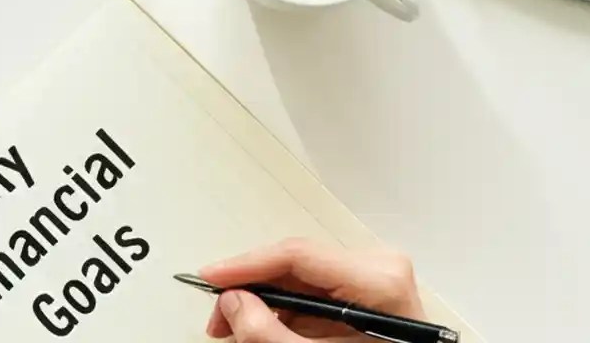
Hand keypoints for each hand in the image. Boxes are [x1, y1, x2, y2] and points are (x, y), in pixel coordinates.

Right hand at [199, 238, 425, 342]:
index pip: (296, 255)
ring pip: (296, 275)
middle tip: (218, 318)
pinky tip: (262, 324)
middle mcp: (379, 267)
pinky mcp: (363, 288)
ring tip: (234, 327)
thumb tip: (233, 302)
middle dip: (248, 289)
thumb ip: (269, 333)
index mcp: (379, 279)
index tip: (210, 277)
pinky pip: (309, 287)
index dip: (246, 265)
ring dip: (261, 299)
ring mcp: (372, 275)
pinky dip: (281, 307)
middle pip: (292, 264)